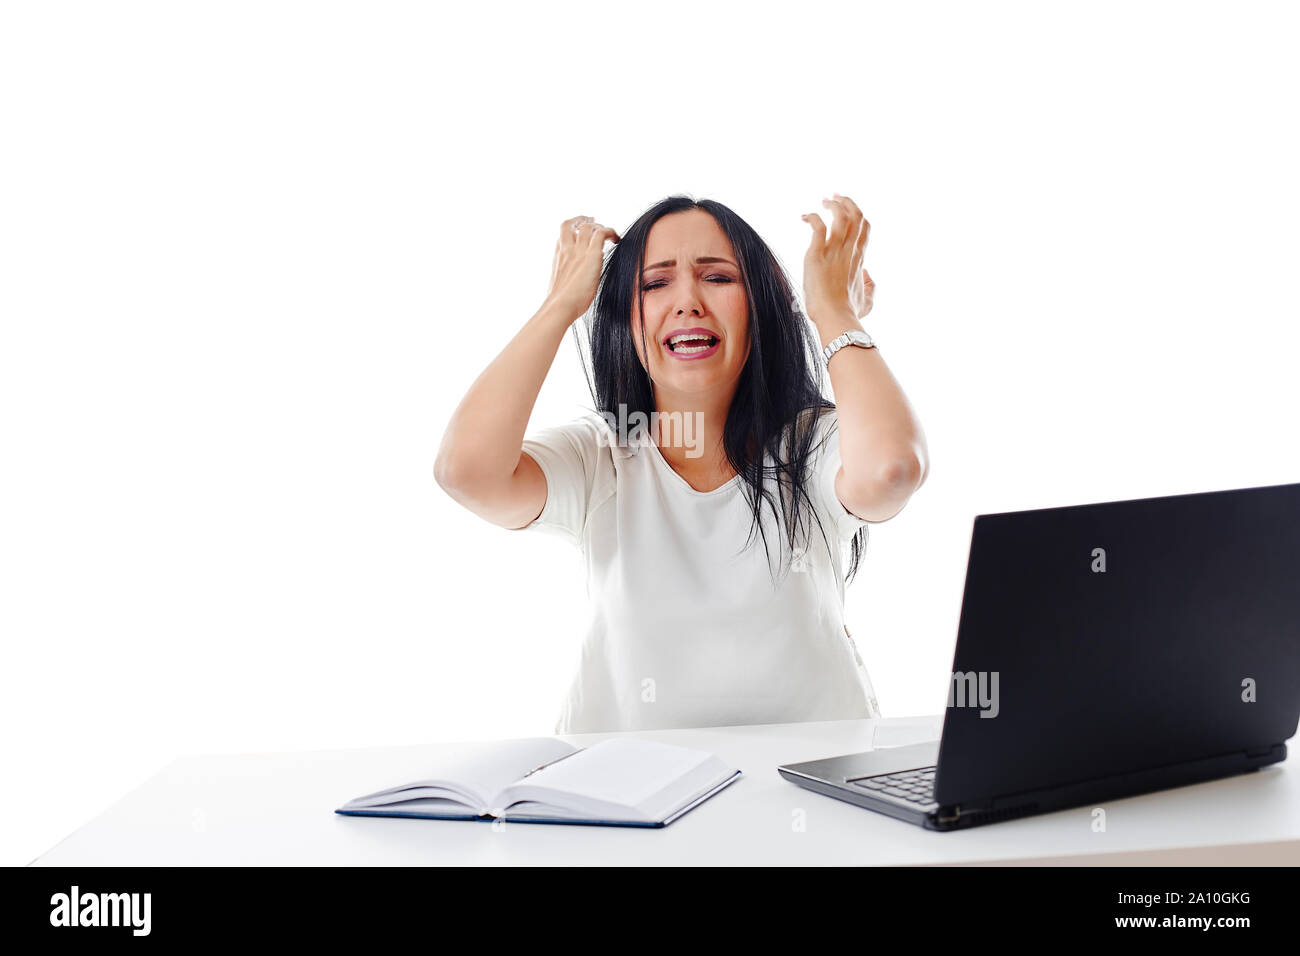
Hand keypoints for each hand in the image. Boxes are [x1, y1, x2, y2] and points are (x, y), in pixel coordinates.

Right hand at [542, 215, 620, 322]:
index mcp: (558, 258)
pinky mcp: (591, 255)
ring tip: (609, 232)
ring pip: (587, 226)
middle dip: (581, 220)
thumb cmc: (560, 305)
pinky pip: (602, 233)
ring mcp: (578, 251)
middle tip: (592, 220)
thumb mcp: (559, 289)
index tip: (578, 231)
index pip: (562, 237)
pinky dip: (610, 231)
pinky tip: (617, 239)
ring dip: (598, 226)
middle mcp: (566, 250)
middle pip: (570, 225)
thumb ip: (567, 282)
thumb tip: (573, 290)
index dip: (571, 231)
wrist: (560, 306)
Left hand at [801, 193, 873, 320]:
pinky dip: (812, 217)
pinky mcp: (817, 254)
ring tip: (824, 201)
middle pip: (856, 216)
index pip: (864, 228)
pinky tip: (804, 217)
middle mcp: (849, 251)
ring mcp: (834, 251)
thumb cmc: (848, 312)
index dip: (858, 214)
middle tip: (835, 196)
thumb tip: (868, 277)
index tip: (848, 209)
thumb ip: (870, 287)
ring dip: (833, 204)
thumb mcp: (867, 301)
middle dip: (847, 201)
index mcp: (859, 259)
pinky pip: (818, 226)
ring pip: (841, 216)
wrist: (835, 317)